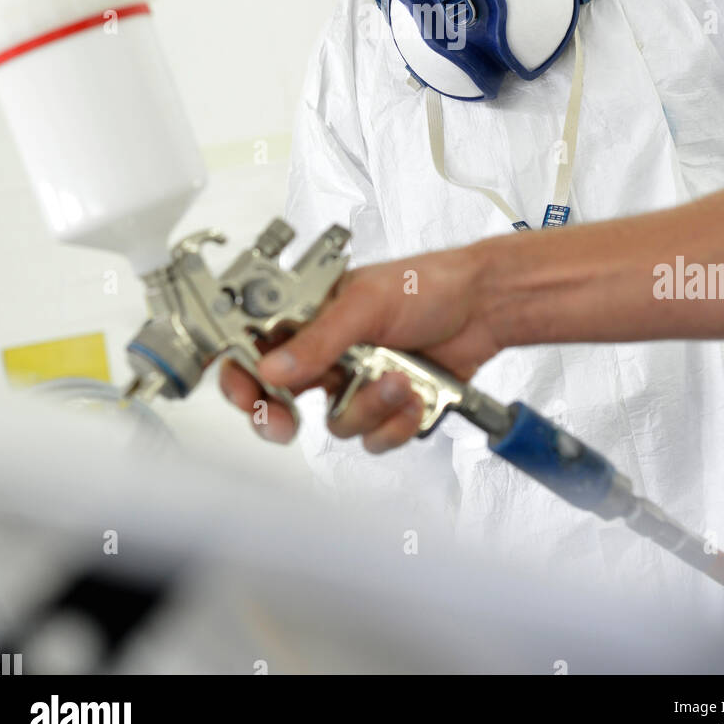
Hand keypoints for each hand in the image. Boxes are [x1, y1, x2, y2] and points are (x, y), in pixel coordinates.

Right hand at [219, 241, 500, 452]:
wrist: (484, 308)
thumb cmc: (426, 286)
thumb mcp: (364, 304)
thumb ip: (317, 340)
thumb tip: (271, 368)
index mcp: (310, 317)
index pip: (254, 348)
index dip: (240, 375)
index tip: (245, 396)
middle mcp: (327, 352)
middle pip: (279, 399)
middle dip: (281, 416)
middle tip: (286, 423)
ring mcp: (355, 381)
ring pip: (336, 422)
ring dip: (369, 406)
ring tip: (398, 379)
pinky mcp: (386, 406)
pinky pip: (374, 437)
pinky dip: (397, 421)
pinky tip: (416, 395)